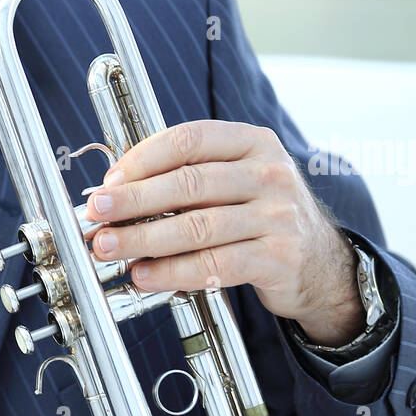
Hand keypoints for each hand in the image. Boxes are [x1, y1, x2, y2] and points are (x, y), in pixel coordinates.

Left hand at [82, 120, 364, 345]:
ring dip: (143, 239)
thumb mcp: (235, 180)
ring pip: (197, 227)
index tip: (109, 181)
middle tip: (96, 213)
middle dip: (133, 201)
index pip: (189, 140)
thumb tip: (117, 192)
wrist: (318, 262)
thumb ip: (187, 177)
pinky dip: (172, 272)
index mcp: (252, 143)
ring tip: (108, 247)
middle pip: (188, 184)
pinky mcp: (277, 258)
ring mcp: (277, 216)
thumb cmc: (260, 216)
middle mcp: (269, 174)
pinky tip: (144, 276)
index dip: (142, 159)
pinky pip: (215, 265)